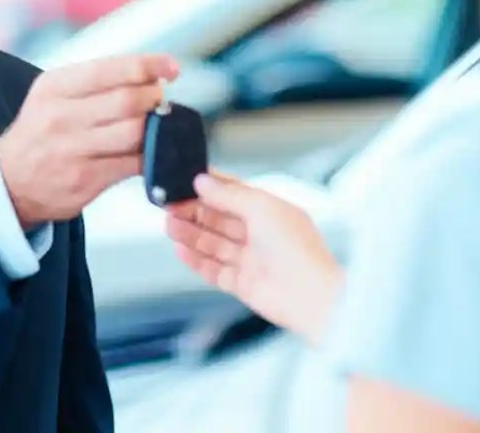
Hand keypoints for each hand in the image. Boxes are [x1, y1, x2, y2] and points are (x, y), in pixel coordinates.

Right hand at [0, 54, 178, 227]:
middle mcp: (60, 117)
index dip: (147, 66)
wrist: (10, 181)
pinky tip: (151, 150)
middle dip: (154, 97)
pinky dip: (150, 155)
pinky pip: (133, 163)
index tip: (169, 67)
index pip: (110, 69)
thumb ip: (93, 82)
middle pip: (127, 101)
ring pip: (134, 133)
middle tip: (160, 98)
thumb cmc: (41, 131)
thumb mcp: (52, 95)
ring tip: (156, 123)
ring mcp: (73, 150)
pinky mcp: (86, 180)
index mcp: (54, 88)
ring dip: (156, 126)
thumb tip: (147, 75)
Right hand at [165, 173, 342, 344]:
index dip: (209, 188)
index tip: (184, 182)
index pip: (234, 193)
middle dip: (194, 211)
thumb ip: (230, 195)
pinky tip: (180, 250)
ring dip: (191, 234)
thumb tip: (204, 181)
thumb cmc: (297, 250)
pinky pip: (214, 269)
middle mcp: (261, 235)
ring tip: (169, 225)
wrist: (310, 297)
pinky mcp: (243, 284)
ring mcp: (252, 260)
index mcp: (270, 211)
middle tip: (170, 205)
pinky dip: (196, 260)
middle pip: (220, 219)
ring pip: (214, 243)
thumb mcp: (262, 208)